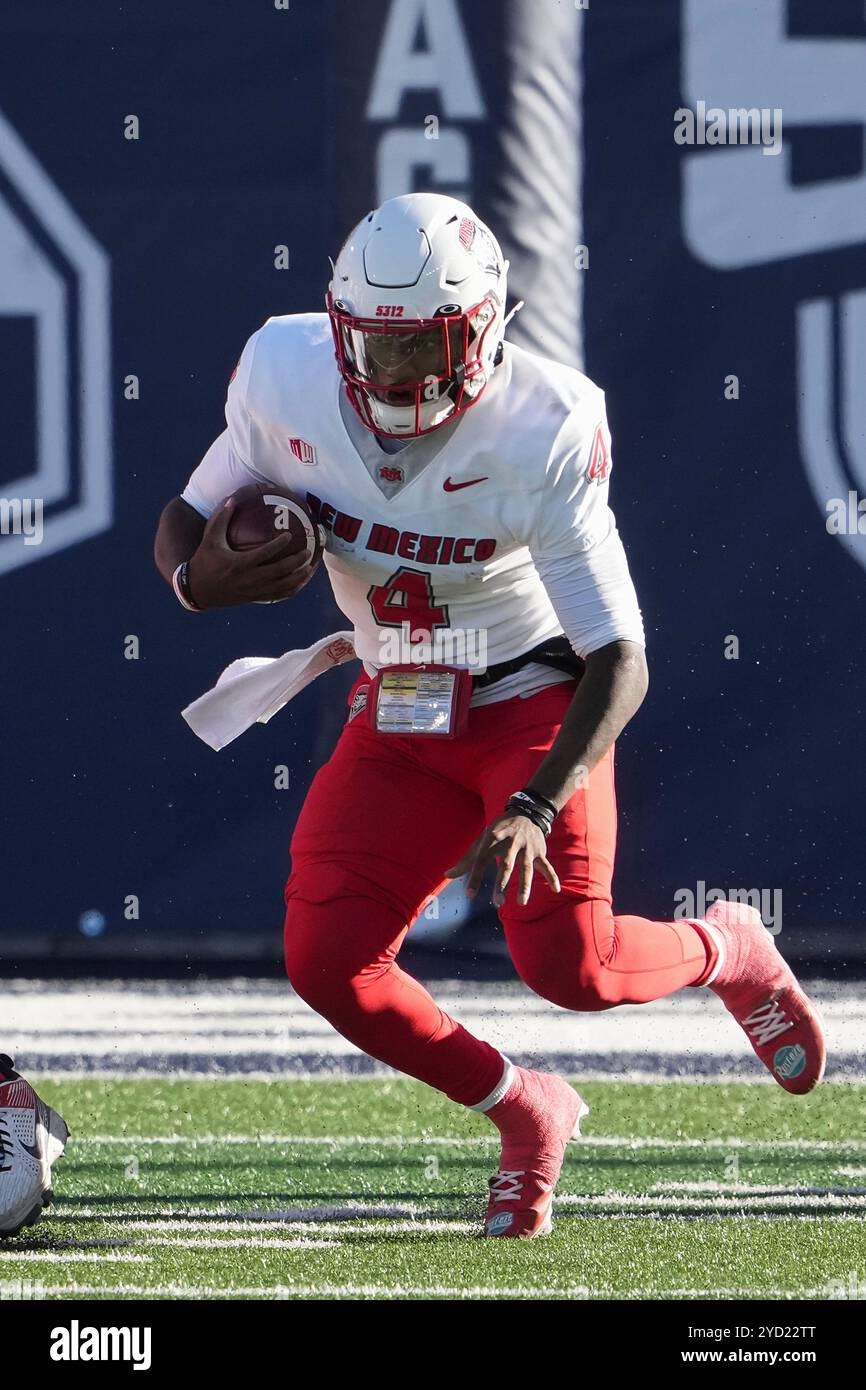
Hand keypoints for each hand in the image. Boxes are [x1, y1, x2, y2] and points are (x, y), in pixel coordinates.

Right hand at [187, 496, 317, 607]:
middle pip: (280, 571)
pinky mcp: (255, 598)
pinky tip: (301, 582)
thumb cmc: (204, 562)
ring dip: (299, 578)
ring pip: (282, 586)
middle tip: (307, 551)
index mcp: (239, 563)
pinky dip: (292, 589)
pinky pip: (278, 596)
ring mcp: (254, 591)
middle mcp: (249, 579)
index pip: (265, 553)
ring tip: (310, 568)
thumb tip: (232, 499)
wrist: (197, 591)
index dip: (279, 544)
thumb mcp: (209, 539)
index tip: (289, 535)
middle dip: (296, 562)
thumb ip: (221, 519)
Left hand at [446, 812, 560, 907]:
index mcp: (493, 839)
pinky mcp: (539, 852)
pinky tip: (555, 890)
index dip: (475, 877)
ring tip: (521, 902)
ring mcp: (527, 848)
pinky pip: (546, 866)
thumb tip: (447, 875)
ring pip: (526, 868)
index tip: (470, 895)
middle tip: (497, 902)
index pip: (482, 860)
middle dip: (502, 883)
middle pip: (506, 865)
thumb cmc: (499, 831)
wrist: (526, 812)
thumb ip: (466, 860)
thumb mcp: (482, 840)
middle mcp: (510, 843)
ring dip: (525, 885)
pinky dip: (552, 877)